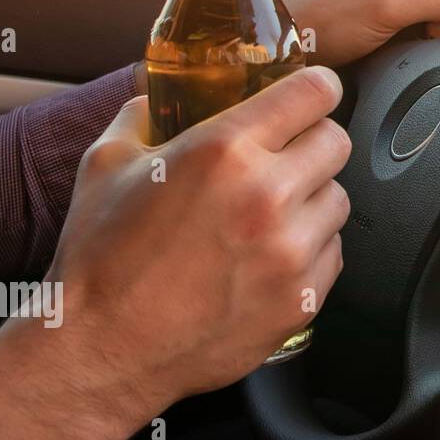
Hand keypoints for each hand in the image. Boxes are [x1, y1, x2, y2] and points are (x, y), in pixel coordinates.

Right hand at [0, 67, 348, 439]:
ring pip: (337, 198)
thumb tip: (159, 92)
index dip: (316, 87)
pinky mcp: (304, 296)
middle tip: (282, 157)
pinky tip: (266, 256)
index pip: (315, 91)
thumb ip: (144, 114)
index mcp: (225, 151)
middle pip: (336, 141)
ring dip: (311, 199)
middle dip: (311, 142)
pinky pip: (332, 252)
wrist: (103, 351)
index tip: (311, 94)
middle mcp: (269, 196)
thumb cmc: (101, 259)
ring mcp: (292, 251)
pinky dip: (310, 249)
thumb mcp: (108, 164)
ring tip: (266, 215)